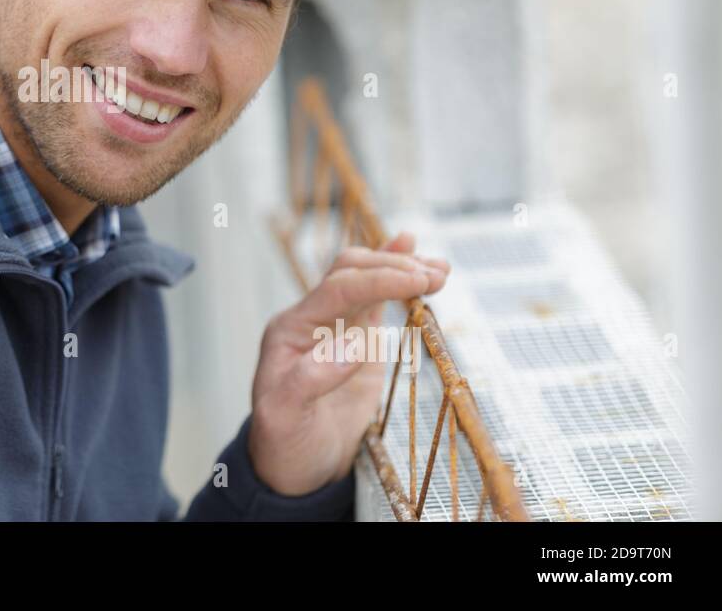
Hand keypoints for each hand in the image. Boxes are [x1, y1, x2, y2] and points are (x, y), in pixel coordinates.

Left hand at [247, 232, 449, 495]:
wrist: (293, 465)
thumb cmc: (283, 441)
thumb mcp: (285, 415)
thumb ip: (311, 378)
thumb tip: (354, 343)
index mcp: (291, 329)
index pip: (338, 288)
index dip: (379, 280)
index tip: (416, 281)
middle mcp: (311, 319)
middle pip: (352, 271)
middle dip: (393, 267)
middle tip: (434, 276)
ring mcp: (336, 327)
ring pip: (367, 278)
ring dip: (400, 267)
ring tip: (439, 270)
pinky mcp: (358, 339)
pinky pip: (375, 298)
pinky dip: (396, 277)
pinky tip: (417, 258)